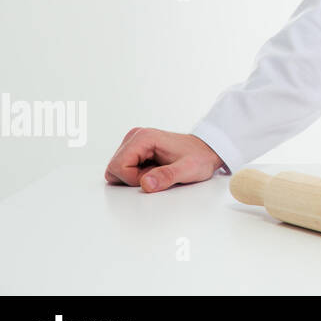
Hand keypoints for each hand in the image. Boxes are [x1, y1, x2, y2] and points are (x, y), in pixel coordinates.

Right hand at [104, 127, 224, 192]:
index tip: (155, 175)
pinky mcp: (136, 148)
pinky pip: (124, 168)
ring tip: (157, 170)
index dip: (134, 179)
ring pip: (117, 169)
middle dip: (132, 178)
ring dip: (134, 176)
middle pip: (114, 168)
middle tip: (156, 173)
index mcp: (143, 137)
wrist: (207, 150)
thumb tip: (145, 184)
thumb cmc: (199, 158)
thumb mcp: (188, 170)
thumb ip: (167, 176)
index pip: (117, 167)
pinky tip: (154, 168)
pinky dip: (136, 173)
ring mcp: (134, 142)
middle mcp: (135, 136)